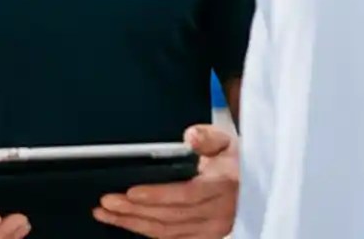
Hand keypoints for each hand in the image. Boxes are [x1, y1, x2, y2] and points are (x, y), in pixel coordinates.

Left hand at [94, 125, 239, 237]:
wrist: (256, 184)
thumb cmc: (235, 161)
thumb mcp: (225, 141)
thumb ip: (206, 137)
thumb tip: (190, 136)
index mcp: (222, 184)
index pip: (186, 194)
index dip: (157, 195)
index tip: (131, 192)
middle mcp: (218, 211)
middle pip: (171, 216)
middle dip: (135, 210)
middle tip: (107, 202)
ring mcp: (213, 229)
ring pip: (168, 232)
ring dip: (134, 224)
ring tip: (108, 214)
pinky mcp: (207, 238)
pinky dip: (148, 233)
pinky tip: (128, 224)